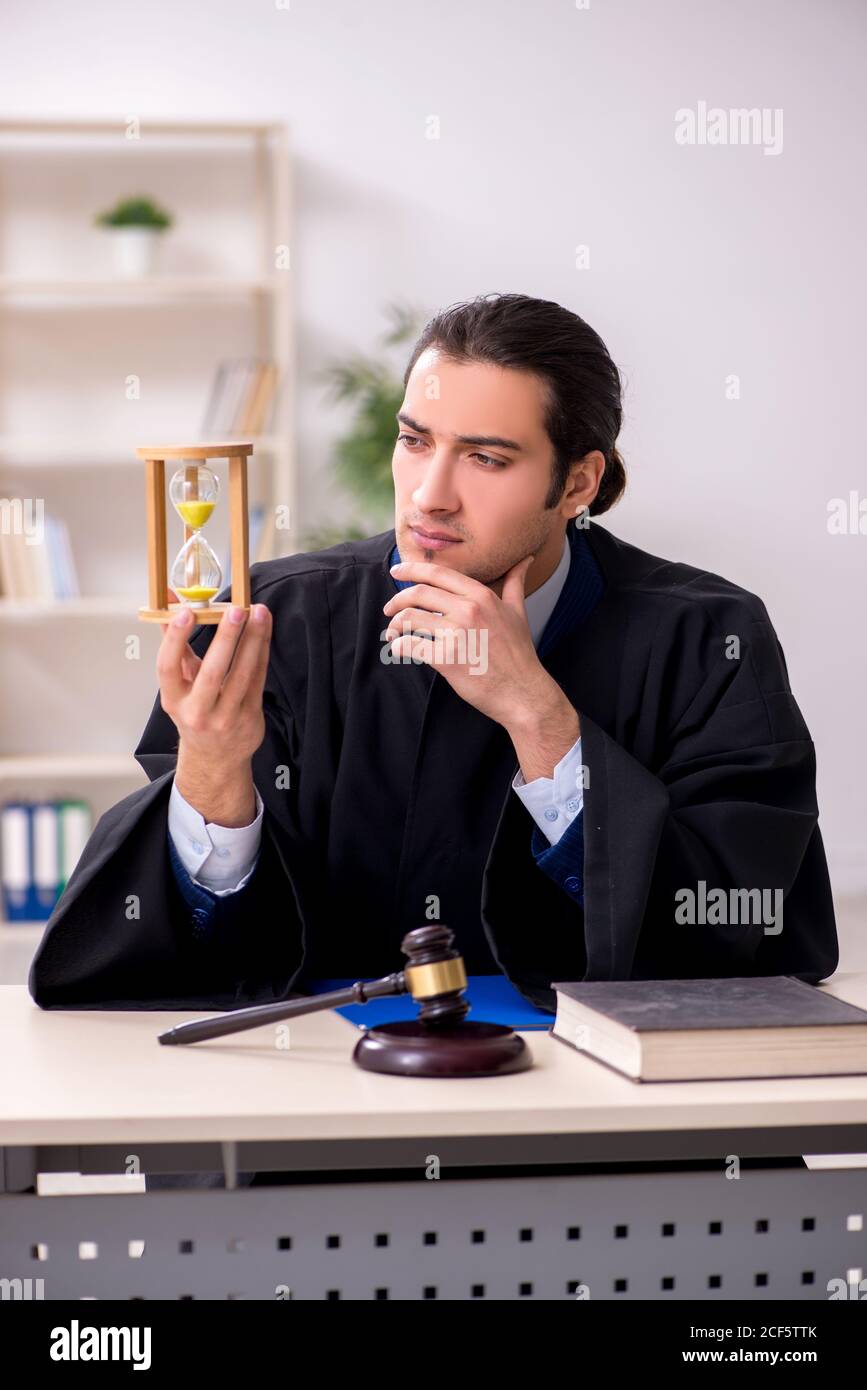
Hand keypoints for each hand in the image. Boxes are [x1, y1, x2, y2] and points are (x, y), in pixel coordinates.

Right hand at [157, 596, 271, 824]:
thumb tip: (168, 601)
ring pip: (242, 673)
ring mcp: (226, 716)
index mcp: (174, 700)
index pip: (168, 667)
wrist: (216, 756)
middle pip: (212, 671)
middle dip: (225, 638)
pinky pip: (258, 678)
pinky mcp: (250, 715)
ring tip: (259, 613)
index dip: (175, 639)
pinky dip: (262, 652)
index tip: (185, 612)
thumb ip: (174, 643)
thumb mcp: (178, 684)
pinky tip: (264, 631)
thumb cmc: (196, 710)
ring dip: (253, 640)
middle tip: (236, 610)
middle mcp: (198, 711)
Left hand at [382, 555, 560, 728]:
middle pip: (418, 593)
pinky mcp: (446, 659)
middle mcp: (468, 610)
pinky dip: (399, 646)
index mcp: (481, 596)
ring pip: (410, 618)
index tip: (396, 571)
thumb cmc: (519, 653)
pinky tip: (399, 649)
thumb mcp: (518, 612)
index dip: (411, 570)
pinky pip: (411, 646)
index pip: (437, 573)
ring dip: (395, 625)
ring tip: (394, 633)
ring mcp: (456, 634)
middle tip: (389, 609)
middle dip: (396, 599)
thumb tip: (526, 560)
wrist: (522, 691)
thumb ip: (515, 583)